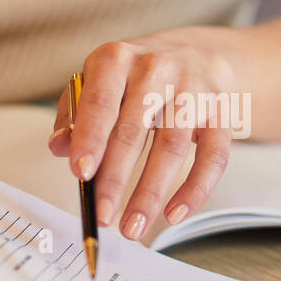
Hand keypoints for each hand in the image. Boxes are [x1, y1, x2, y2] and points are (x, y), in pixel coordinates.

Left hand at [48, 38, 235, 239]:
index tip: (81, 174)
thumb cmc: (137, 76)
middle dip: (115, 180)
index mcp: (117, 59)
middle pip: (133, 131)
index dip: (90, 139)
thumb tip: (59, 147)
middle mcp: (156, 69)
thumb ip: (74, 114)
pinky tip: (174, 214)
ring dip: (151, 194)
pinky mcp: (221, 113)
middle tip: (102, 216)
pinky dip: (194, 190)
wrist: (197, 54)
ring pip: (172, 149)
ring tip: (133, 227)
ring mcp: (193, 90)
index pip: (100, 102)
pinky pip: (213, 157)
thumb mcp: (99, 81)